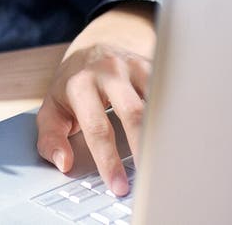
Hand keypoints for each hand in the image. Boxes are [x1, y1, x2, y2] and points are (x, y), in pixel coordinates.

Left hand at [36, 2, 155, 196]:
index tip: (119, 186)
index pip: (97, 127)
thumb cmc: (73, 84)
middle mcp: (108, 72)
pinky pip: (167, 91)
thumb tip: (63, 163)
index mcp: (80, 84)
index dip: (108, 160)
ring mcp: (132, 66)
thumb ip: (51, 138)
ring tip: (169, 161)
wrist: (93, 45)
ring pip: (155, 102)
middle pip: (132, 113)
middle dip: (142, 149)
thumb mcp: (52, 108)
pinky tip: (180, 135)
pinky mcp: (151, 65)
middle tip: (150, 180)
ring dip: (163, 132)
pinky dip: (174, 114)